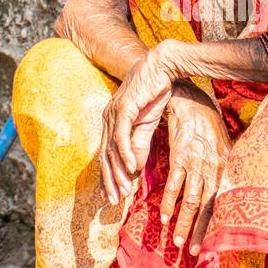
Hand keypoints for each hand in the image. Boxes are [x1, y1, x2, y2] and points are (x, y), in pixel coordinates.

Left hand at [99, 44, 173, 203]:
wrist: (162, 66)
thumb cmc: (155, 92)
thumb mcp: (148, 124)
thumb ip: (140, 145)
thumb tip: (135, 168)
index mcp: (113, 122)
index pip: (107, 155)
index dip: (108, 177)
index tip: (112, 196)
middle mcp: (109, 118)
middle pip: (105, 156)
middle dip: (109, 181)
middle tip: (113, 201)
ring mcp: (114, 113)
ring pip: (112, 149)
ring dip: (117, 172)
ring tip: (122, 191)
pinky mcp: (124, 107)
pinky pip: (121, 135)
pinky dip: (125, 153)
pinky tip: (130, 168)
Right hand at [161, 83, 230, 255]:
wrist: (193, 105)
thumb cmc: (212, 128)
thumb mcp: (227, 149)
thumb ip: (229, 171)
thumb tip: (234, 192)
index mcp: (227, 169)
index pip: (223, 204)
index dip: (218, 226)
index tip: (214, 246)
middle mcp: (213, 169)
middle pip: (207, 208)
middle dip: (199, 232)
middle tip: (193, 252)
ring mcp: (196, 164)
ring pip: (190, 200)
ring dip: (182, 223)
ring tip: (176, 242)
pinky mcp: (179, 157)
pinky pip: (173, 184)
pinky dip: (168, 202)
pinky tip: (163, 217)